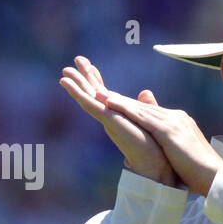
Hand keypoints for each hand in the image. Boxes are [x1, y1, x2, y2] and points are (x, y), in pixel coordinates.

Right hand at [59, 56, 179, 186]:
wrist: (157, 164)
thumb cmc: (155, 147)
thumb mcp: (148, 119)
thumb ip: (144, 105)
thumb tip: (145, 92)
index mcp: (119, 116)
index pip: (107, 94)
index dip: (98, 80)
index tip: (91, 66)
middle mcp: (111, 117)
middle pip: (95, 93)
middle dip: (85, 76)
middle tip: (76, 59)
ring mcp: (107, 118)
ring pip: (88, 97)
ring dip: (76, 83)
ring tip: (65, 70)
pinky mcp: (107, 120)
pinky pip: (88, 103)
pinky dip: (77, 92)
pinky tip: (66, 83)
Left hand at [96, 89, 222, 196]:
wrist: (215, 177)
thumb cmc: (199, 173)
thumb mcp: (180, 156)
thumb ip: (167, 150)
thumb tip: (156, 156)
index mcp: (179, 123)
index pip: (151, 112)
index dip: (131, 107)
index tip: (114, 103)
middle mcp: (176, 117)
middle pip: (143, 106)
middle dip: (121, 99)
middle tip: (99, 90)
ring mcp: (174, 122)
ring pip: (140, 108)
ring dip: (118, 100)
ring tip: (98, 92)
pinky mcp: (169, 130)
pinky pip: (142, 116)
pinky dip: (125, 109)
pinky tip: (109, 104)